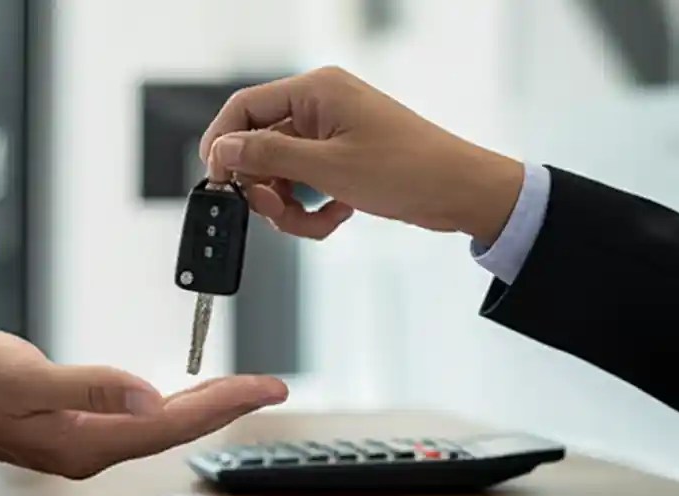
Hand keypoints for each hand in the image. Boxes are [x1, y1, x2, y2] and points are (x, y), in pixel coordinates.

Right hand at [0, 329, 287, 477]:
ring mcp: (84, 443)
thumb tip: (152, 396)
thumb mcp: (27, 376)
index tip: (266, 386)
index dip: (225, 403)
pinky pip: (139, 420)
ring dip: (204, 408)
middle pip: (176, 428)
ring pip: (161, 426)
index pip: (173, 423)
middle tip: (273, 385)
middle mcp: (91, 450)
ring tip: (243, 390)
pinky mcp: (76, 429)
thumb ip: (91, 385)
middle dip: (228, 406)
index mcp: (86, 441)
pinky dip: (172, 406)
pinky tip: (184, 397)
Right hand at [199, 66, 523, 242]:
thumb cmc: (408, 170)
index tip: (218, 183)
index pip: (244, 108)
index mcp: (316, 91)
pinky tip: (337, 216)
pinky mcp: (342, 162)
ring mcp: (331, 135)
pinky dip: (312, 209)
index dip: (223, 145)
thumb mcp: (328, 167)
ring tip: (311, 221)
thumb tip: (224, 150)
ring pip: (281, 174)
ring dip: (288, 206)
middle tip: (273, 211)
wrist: (460, 193)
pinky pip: (305, 187)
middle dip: (263, 186)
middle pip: (259, 146)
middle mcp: (320, 107)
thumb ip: (268, 155)